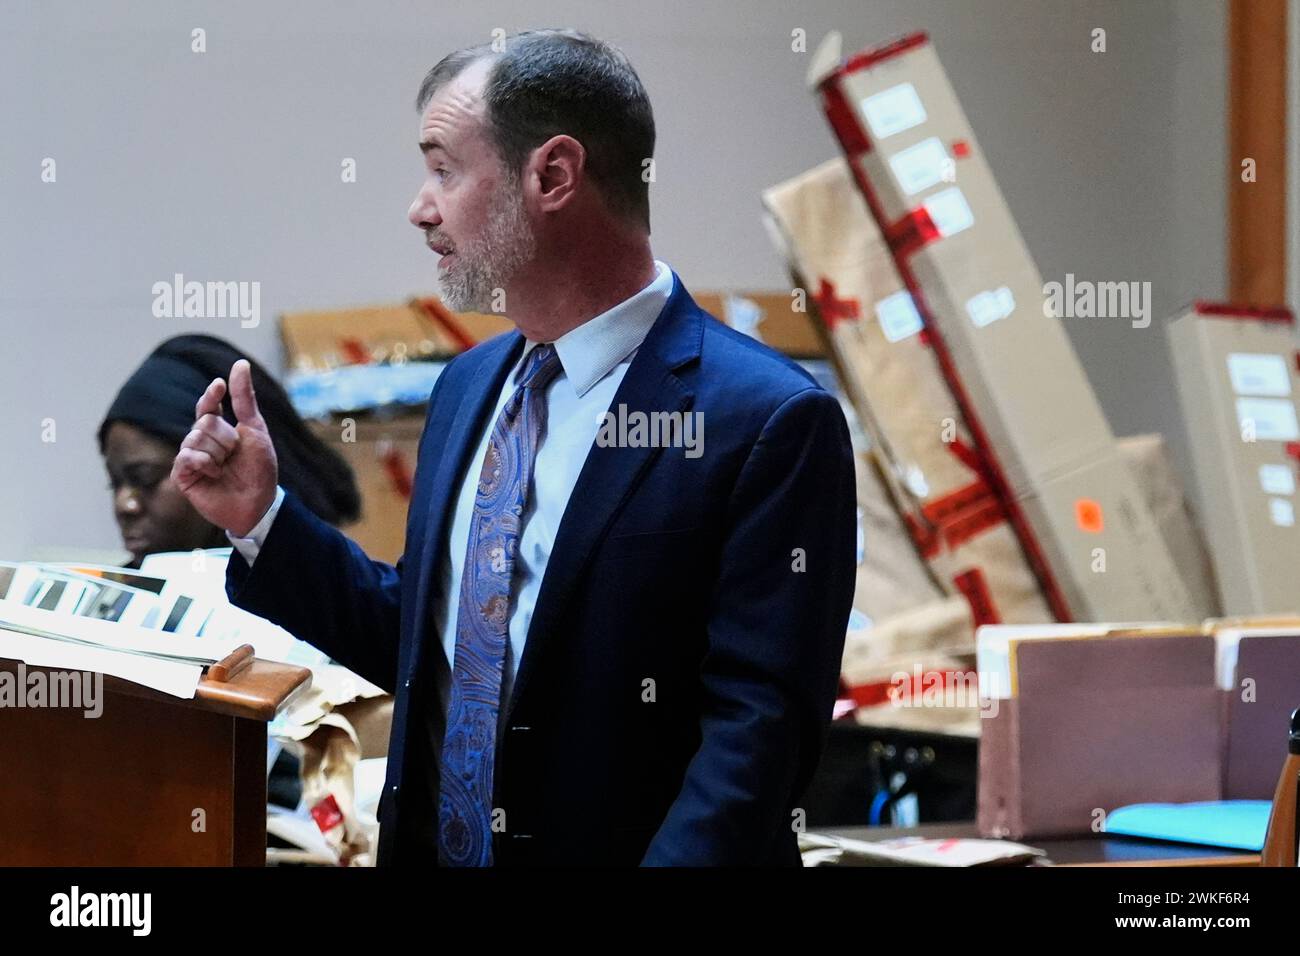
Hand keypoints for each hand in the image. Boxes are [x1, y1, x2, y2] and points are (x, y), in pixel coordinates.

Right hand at [171, 359, 278, 536]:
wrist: (258, 504)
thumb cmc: (260, 469)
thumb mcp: (255, 430)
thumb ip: (244, 399)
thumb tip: (240, 364)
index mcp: (219, 429)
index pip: (208, 405)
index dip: (212, 394)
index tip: (219, 387)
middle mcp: (201, 441)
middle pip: (204, 421)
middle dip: (225, 437)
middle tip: (235, 455)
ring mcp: (191, 458)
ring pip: (195, 437)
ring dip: (217, 453)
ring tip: (226, 468)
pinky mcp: (183, 476)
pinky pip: (186, 457)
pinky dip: (204, 462)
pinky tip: (214, 473)